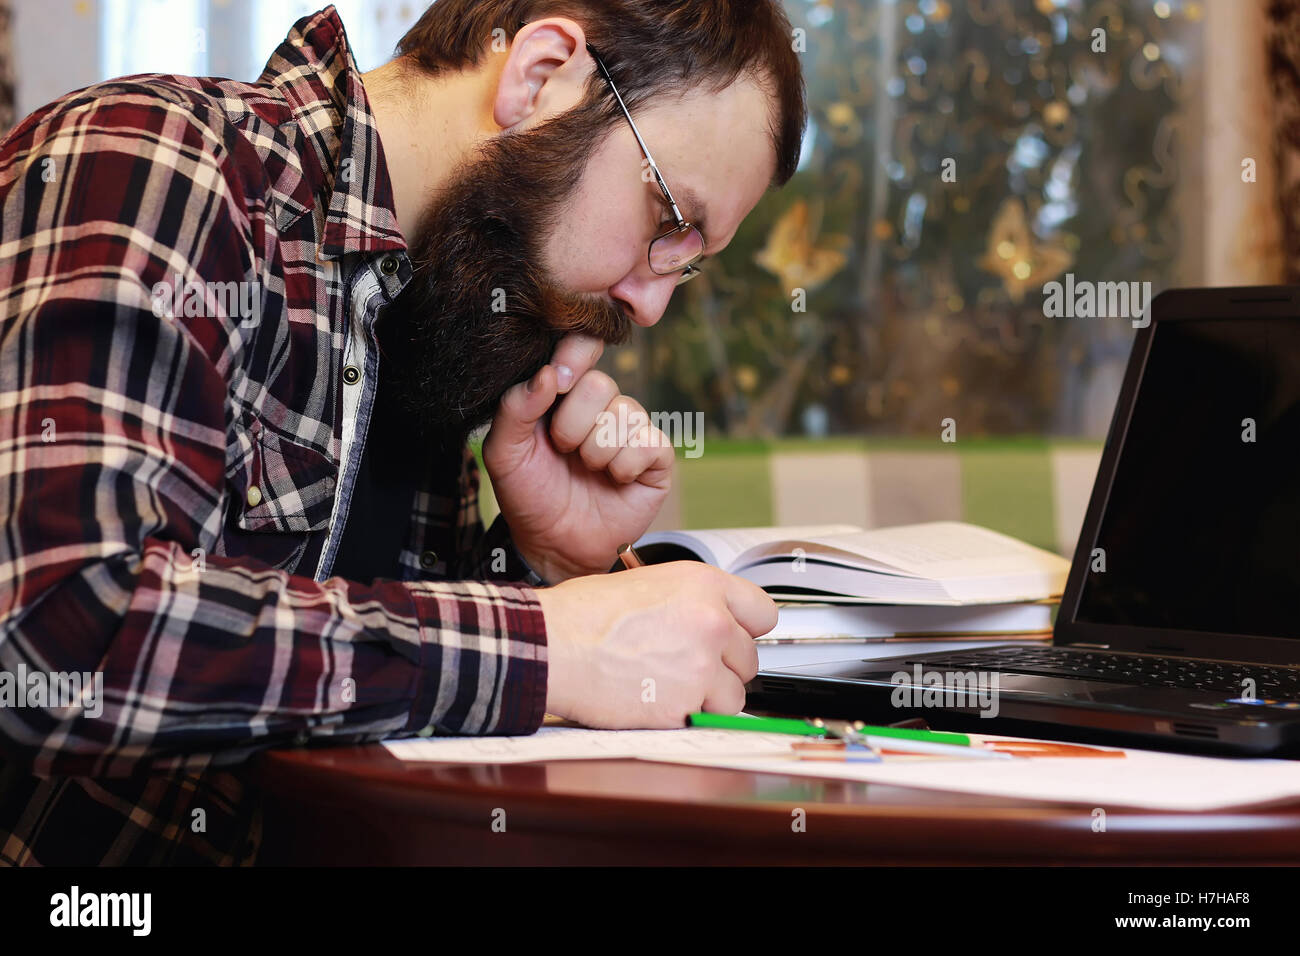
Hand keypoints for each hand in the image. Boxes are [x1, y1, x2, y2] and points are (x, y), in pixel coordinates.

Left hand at [483, 334, 673, 581]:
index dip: (575, 355)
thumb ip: (515, 409)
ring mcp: (632, 430)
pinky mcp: (656, 458)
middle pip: (601, 384)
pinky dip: (624, 466)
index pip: (582, 347)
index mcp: (565, 394)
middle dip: (573, 425)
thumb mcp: (506, 453)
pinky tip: (614, 481)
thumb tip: (548, 374)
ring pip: (625, 414)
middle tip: (563, 450)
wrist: (554, 545)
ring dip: (596, 452)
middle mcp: (602, 406)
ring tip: (587, 470)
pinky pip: (649, 443)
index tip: (559, 378)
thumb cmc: (530, 495)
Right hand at [535, 562, 777, 726]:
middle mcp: (711, 622)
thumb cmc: (583, 615)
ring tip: (669, 686)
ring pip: (733, 696)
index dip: (744, 629)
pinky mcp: (684, 705)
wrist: (553, 646)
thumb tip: (708, 620)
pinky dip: (685, 717)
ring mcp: (701, 667)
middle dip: (722, 667)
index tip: (734, 639)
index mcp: (703, 585)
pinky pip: (705, 720)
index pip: (763, 613)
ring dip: (708, 698)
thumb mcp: (646, 582)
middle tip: (686, 666)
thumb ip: (689, 601)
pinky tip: (654, 699)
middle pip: (749, 659)